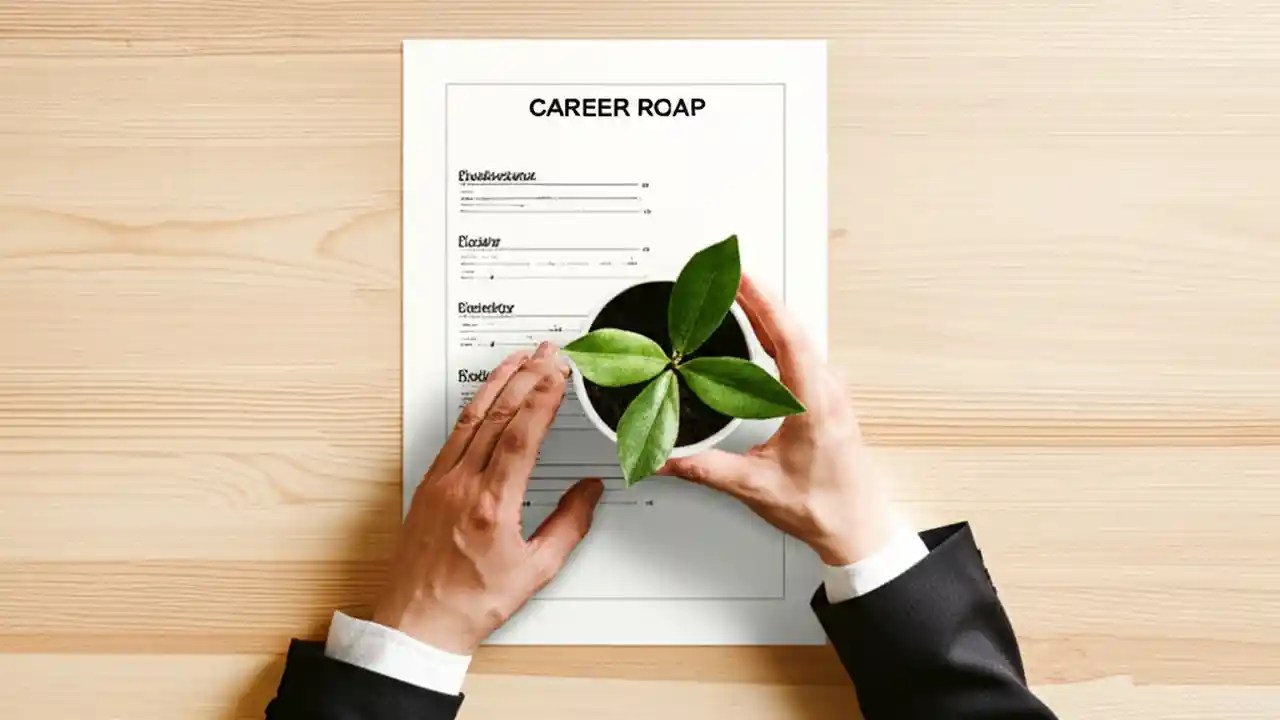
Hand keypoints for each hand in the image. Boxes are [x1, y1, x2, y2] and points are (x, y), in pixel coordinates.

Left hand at [374, 342, 603, 652]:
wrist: (419, 623)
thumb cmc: (470, 603)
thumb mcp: (536, 570)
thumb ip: (569, 525)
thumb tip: (589, 492)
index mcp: (492, 505)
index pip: (522, 435)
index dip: (543, 398)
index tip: (559, 374)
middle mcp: (462, 486)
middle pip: (498, 416)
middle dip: (527, 377)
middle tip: (547, 353)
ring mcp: (441, 482)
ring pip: (472, 418)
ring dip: (498, 384)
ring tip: (518, 360)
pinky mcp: (428, 486)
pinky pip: (454, 435)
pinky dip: (474, 409)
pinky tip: (486, 397)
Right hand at [658, 275, 897, 566]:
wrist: (856, 529)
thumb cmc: (823, 508)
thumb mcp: (754, 487)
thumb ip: (705, 469)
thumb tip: (668, 458)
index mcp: (814, 404)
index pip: (789, 337)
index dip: (764, 302)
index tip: (742, 276)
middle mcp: (828, 392)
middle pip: (792, 329)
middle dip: (759, 296)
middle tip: (728, 272)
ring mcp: (831, 394)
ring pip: (799, 339)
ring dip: (769, 314)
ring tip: (739, 292)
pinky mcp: (827, 399)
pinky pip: (802, 354)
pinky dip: (778, 334)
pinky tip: (762, 331)